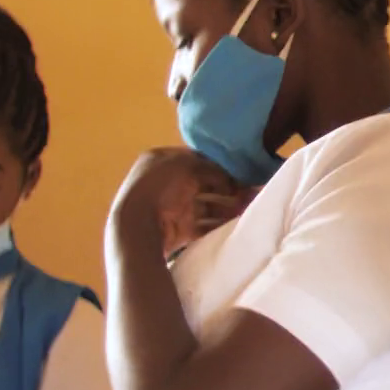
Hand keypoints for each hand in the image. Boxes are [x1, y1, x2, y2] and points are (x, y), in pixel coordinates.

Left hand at [109, 148, 249, 255]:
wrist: (137, 224)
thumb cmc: (159, 185)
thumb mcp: (187, 164)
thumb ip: (212, 167)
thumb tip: (234, 174)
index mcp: (162, 160)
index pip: (199, 159)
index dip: (221, 164)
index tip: (243, 171)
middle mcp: (167, 182)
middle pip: (205, 183)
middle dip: (229, 188)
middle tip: (252, 192)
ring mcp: (172, 206)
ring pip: (208, 206)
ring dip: (228, 208)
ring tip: (247, 210)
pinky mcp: (177, 229)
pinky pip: (204, 225)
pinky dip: (219, 226)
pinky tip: (235, 225)